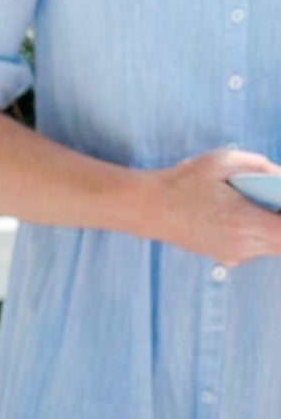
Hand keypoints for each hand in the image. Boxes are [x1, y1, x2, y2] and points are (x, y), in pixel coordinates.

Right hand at [144, 148, 280, 265]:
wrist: (149, 209)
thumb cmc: (185, 182)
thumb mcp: (225, 161)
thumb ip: (262, 167)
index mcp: (244, 222)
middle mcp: (242, 246)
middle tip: (275, 196)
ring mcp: (234, 255)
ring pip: (275, 246)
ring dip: (277, 227)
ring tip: (267, 204)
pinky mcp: (227, 257)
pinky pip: (260, 247)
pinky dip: (267, 232)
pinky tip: (255, 212)